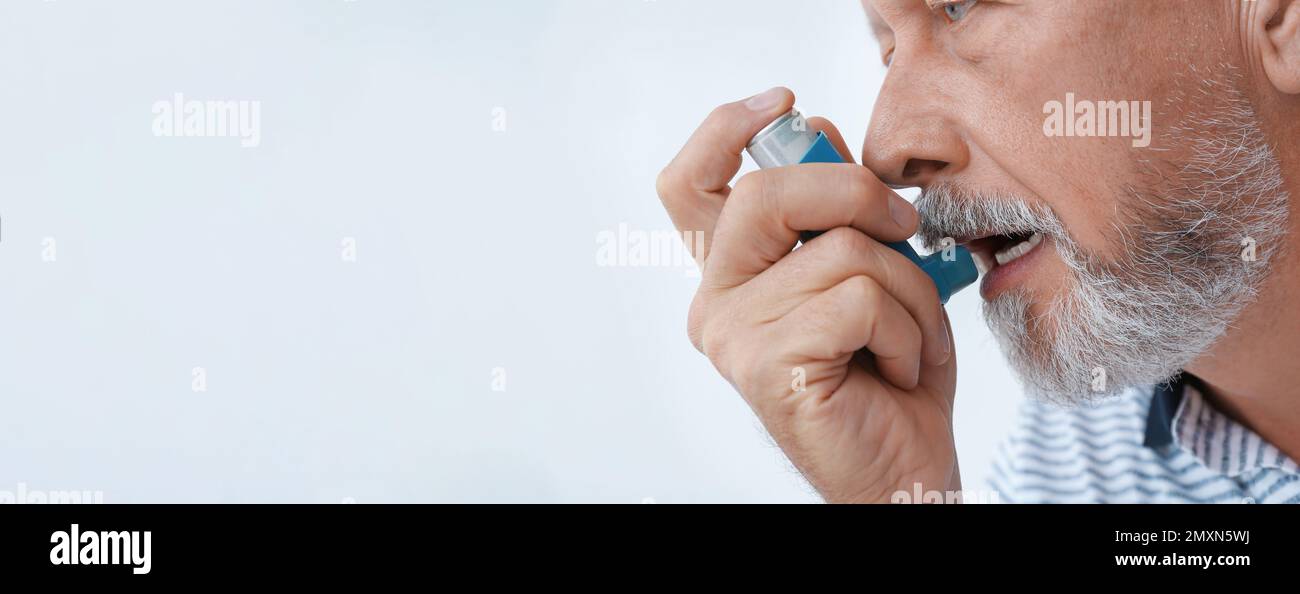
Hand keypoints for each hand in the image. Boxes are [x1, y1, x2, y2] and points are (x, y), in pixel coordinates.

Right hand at [656, 88, 959, 501]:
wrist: (903, 472)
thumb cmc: (887, 373)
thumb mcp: (869, 270)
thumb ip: (834, 209)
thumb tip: (817, 130)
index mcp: (733, 272)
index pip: (690, 184)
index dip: (727, 129)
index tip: (785, 103)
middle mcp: (716, 300)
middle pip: (763, 193)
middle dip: (857, 193)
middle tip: (905, 229)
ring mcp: (733, 334)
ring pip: (841, 251)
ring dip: (910, 290)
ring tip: (908, 338)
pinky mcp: (764, 365)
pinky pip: (858, 300)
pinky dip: (906, 330)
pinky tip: (896, 368)